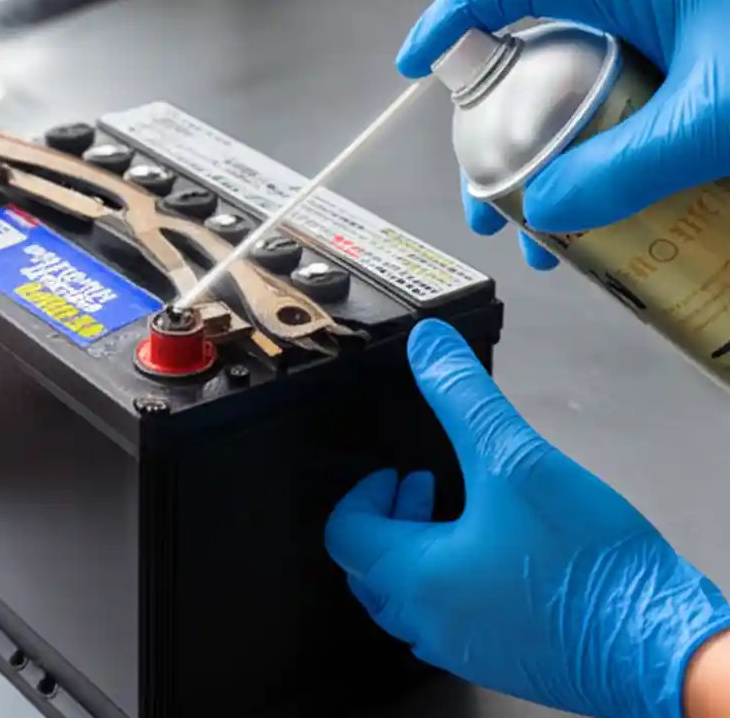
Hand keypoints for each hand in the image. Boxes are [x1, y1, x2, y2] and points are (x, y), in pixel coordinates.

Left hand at [325, 319, 729, 716]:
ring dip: (419, 552)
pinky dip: (453, 584)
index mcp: (414, 578)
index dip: (364, 494)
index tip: (399, 473)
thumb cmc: (588, 565)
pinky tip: (503, 558)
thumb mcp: (516, 458)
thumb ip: (462, 397)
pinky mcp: (501, 661)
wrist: (660, 646)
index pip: (345, 535)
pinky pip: (450, 622)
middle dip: (391, 521)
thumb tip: (426, 344)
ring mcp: (463, 650)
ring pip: (407, 600)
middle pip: (369, 570)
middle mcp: (428, 623)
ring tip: (464, 517)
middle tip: (426, 488)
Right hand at [400, 0, 729, 270]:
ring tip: (552, 235)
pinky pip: (626, 106)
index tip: (414, 66)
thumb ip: (629, 165)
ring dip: (551, 163)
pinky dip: (604, 157)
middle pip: (530, 61)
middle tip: (488, 200)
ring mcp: (667, 31)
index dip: (447, 23)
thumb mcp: (713, 115)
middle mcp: (636, 2)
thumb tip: (545, 209)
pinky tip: (612, 213)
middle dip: (497, 138)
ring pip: (577, 93)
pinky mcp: (694, 61)